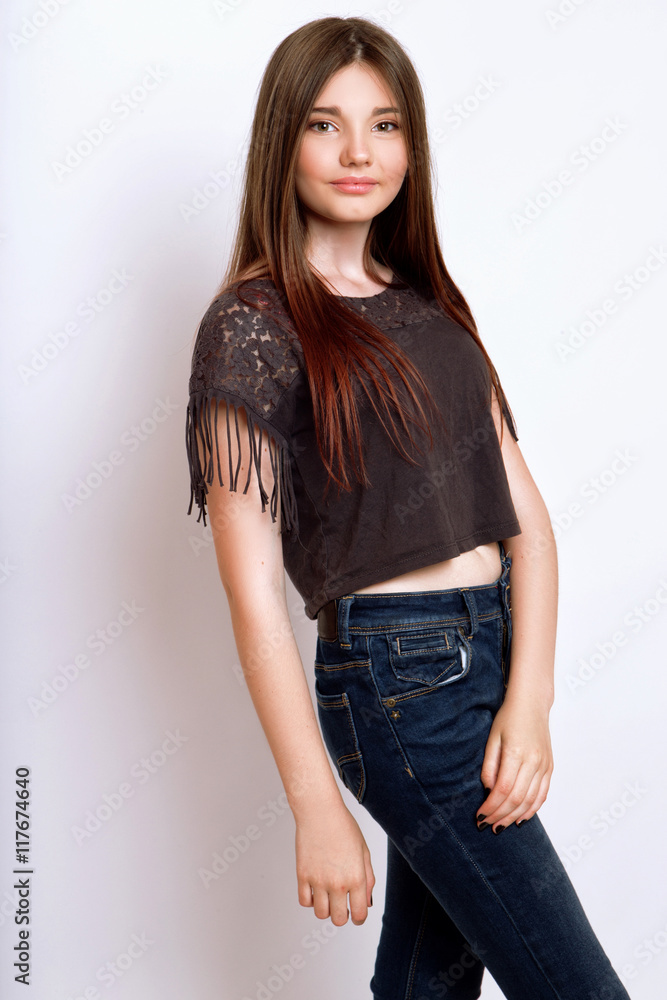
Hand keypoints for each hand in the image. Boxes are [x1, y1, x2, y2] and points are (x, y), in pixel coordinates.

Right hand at [295, 799, 374, 925]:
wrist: (320, 812)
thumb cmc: (343, 827)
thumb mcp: (364, 851)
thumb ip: (368, 878)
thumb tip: (367, 901)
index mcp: (356, 878)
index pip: (360, 914)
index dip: (360, 918)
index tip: (357, 915)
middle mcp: (337, 883)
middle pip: (339, 919)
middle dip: (343, 915)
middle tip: (343, 906)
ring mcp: (318, 881)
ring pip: (321, 914)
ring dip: (326, 909)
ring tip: (329, 896)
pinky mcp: (302, 875)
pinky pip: (305, 901)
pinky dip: (310, 900)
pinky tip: (316, 889)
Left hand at [477, 689, 553, 831]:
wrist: (532, 704)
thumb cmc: (508, 718)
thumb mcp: (492, 738)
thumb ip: (490, 765)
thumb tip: (488, 790)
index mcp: (517, 753)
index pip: (503, 789)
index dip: (491, 806)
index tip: (480, 816)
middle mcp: (534, 761)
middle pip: (517, 799)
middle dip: (500, 815)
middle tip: (487, 825)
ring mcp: (544, 765)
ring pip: (531, 800)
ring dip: (514, 816)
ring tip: (500, 825)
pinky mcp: (549, 767)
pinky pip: (542, 794)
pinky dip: (532, 809)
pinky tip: (520, 817)